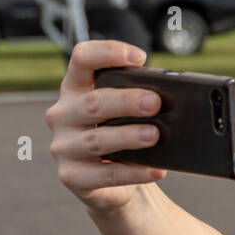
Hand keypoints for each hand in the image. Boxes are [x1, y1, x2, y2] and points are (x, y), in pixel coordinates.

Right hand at [45, 40, 165, 215]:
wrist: (117, 182)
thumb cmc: (124, 134)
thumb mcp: (128, 111)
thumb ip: (140, 96)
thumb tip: (171, 94)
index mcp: (76, 88)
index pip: (82, 59)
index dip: (108, 52)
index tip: (140, 56)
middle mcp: (63, 114)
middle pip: (93, 102)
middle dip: (126, 101)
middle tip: (155, 102)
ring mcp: (64, 147)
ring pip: (96, 139)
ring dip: (128, 136)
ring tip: (155, 135)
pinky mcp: (72, 176)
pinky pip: (105, 175)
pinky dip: (133, 172)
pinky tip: (156, 170)